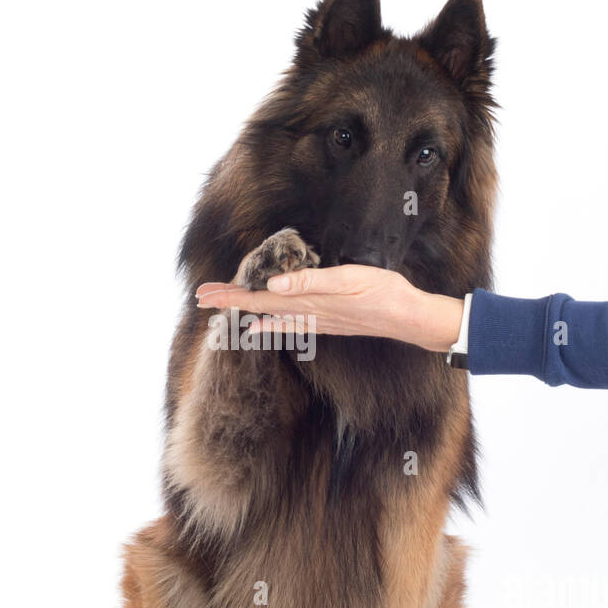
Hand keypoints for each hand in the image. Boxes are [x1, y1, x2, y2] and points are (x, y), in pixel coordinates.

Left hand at [195, 264, 464, 352]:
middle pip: (258, 306)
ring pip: (269, 314)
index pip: (259, 296)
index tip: (205, 293)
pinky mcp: (325, 321)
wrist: (408, 317)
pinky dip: (269, 324)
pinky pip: (288, 324)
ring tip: (220, 306)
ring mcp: (315, 320)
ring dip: (244, 309)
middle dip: (229, 300)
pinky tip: (257, 327)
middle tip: (199, 297)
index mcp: (307, 301)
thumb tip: (275, 285)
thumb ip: (312, 282)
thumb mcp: (350, 280)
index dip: (231, 294)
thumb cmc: (384, 293)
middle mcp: (305, 313)